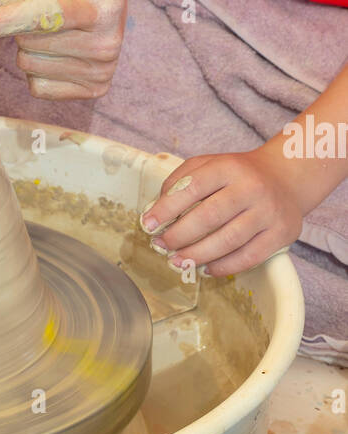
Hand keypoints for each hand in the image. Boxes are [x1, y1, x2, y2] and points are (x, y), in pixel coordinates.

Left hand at [0, 0, 126, 99]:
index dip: (7, 21)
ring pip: (30, 67)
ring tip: (57, 29)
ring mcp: (103, 68)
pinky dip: (39, 71)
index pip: (43, 16)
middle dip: (23, 29)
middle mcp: (106, 39)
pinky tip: (61, 50)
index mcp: (94, 3)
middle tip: (47, 10)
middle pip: (28, 44)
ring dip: (30, 48)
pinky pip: (39, 87)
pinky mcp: (96, 89)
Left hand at [139, 148, 303, 276]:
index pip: (192, 187)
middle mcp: (251, 188)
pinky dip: (223, 267)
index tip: (147, 225)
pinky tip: (205, 269)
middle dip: (179, 236)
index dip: (166, 209)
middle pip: (209, 216)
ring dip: (197, 255)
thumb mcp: (209, 165)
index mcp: (229, 167)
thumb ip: (180, 181)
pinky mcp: (282, 233)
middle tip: (161, 246)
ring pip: (228, 240)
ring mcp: (269, 212)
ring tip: (177, 261)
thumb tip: (155, 212)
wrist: (287, 177)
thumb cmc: (238, 175)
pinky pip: (249, 257)